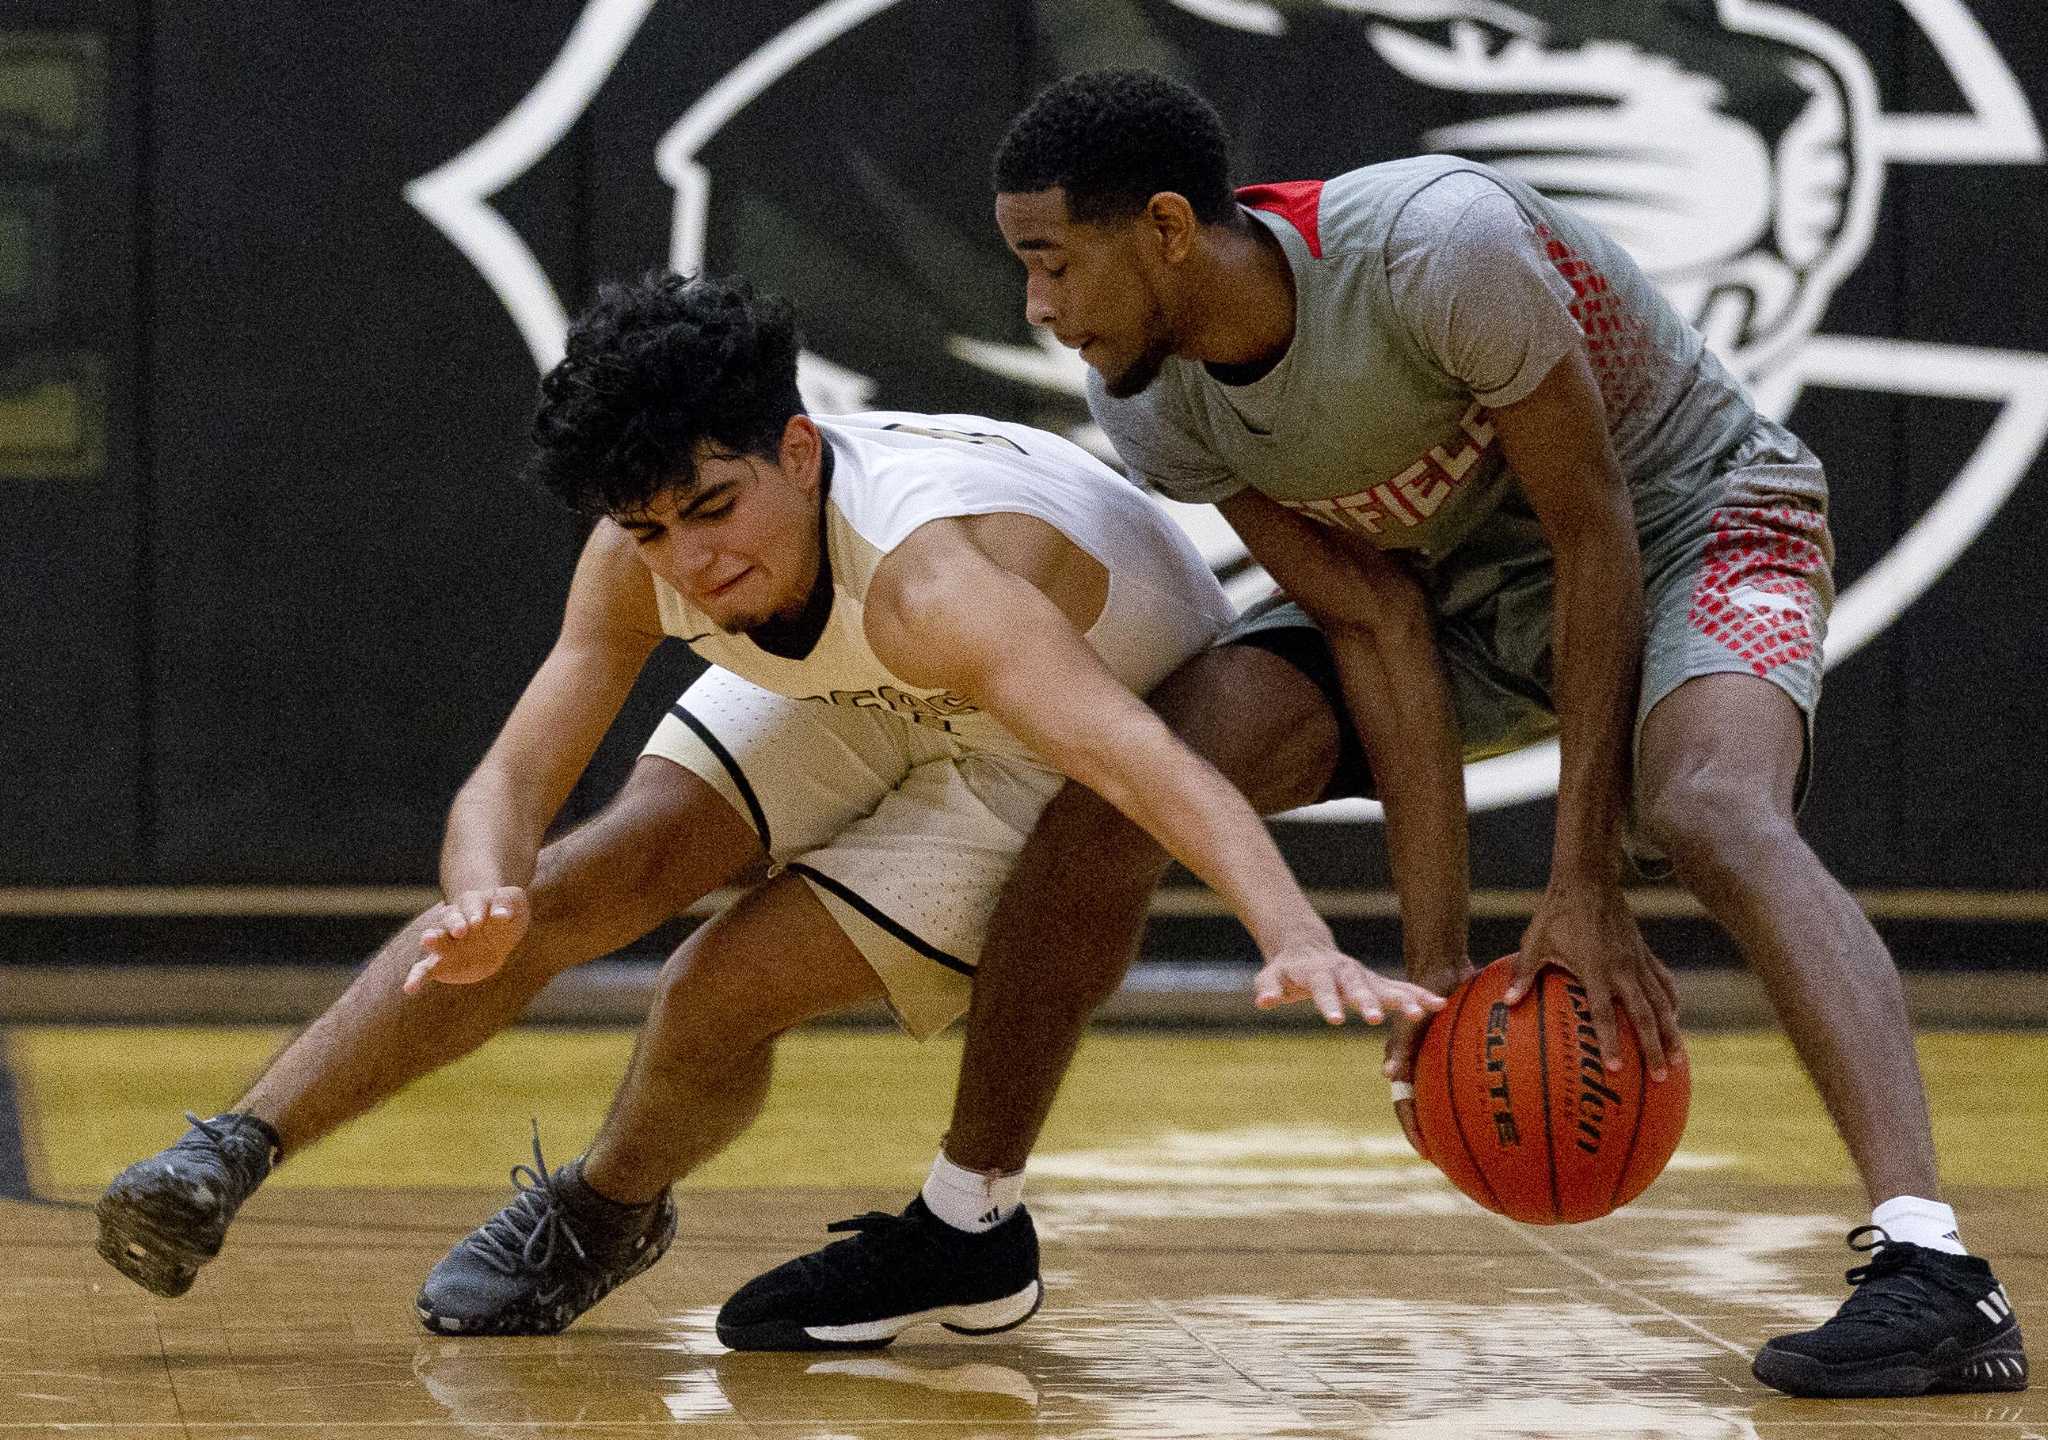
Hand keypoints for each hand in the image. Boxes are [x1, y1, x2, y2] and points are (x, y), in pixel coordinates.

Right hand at [403, 886, 530, 993]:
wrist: (497, 933)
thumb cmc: (505, 912)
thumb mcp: (512, 902)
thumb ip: (506, 905)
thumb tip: (502, 915)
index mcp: (471, 903)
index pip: (472, 906)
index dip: (475, 913)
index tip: (478, 922)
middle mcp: (453, 921)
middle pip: (449, 920)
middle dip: (454, 924)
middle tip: (460, 931)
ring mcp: (445, 943)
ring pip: (432, 940)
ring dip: (430, 941)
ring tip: (427, 941)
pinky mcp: (440, 963)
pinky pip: (424, 970)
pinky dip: (416, 978)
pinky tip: (409, 988)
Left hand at [1253, 941, 1445, 1025]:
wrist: (1305, 947)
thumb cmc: (1285, 969)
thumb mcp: (1270, 977)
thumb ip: (1269, 989)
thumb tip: (1263, 1001)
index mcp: (1317, 972)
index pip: (1323, 988)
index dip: (1328, 1003)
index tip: (1336, 1020)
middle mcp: (1344, 971)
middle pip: (1357, 986)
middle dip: (1368, 1001)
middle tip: (1376, 1019)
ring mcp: (1363, 975)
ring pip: (1385, 985)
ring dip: (1402, 998)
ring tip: (1422, 1012)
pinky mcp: (1377, 981)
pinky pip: (1401, 987)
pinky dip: (1418, 994)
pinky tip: (1440, 1004)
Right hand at [1383, 957, 1478, 1158]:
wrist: (1441, 964)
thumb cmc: (1425, 988)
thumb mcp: (1411, 1020)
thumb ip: (1400, 1046)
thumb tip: (1389, 1076)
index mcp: (1403, 1061)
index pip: (1404, 1104)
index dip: (1413, 1131)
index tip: (1427, 1154)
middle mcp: (1417, 1062)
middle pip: (1421, 1107)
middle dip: (1431, 1133)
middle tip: (1447, 1158)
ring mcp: (1433, 1056)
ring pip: (1439, 1095)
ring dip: (1447, 1118)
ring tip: (1469, 1142)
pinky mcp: (1448, 1048)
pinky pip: (1457, 1077)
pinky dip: (1468, 1094)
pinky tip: (1492, 1105)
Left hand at [1508, 878, 1682, 1080]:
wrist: (1588, 880)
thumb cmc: (1556, 912)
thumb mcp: (1534, 943)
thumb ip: (1522, 974)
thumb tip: (1505, 1003)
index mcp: (1595, 971)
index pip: (1604, 1015)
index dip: (1610, 1042)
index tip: (1616, 1068)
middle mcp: (1622, 970)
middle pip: (1644, 1017)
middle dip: (1655, 1048)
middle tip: (1661, 1075)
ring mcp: (1637, 961)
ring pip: (1662, 1003)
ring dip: (1672, 1031)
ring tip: (1680, 1058)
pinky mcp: (1645, 952)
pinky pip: (1664, 981)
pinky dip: (1672, 1001)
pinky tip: (1676, 1017)